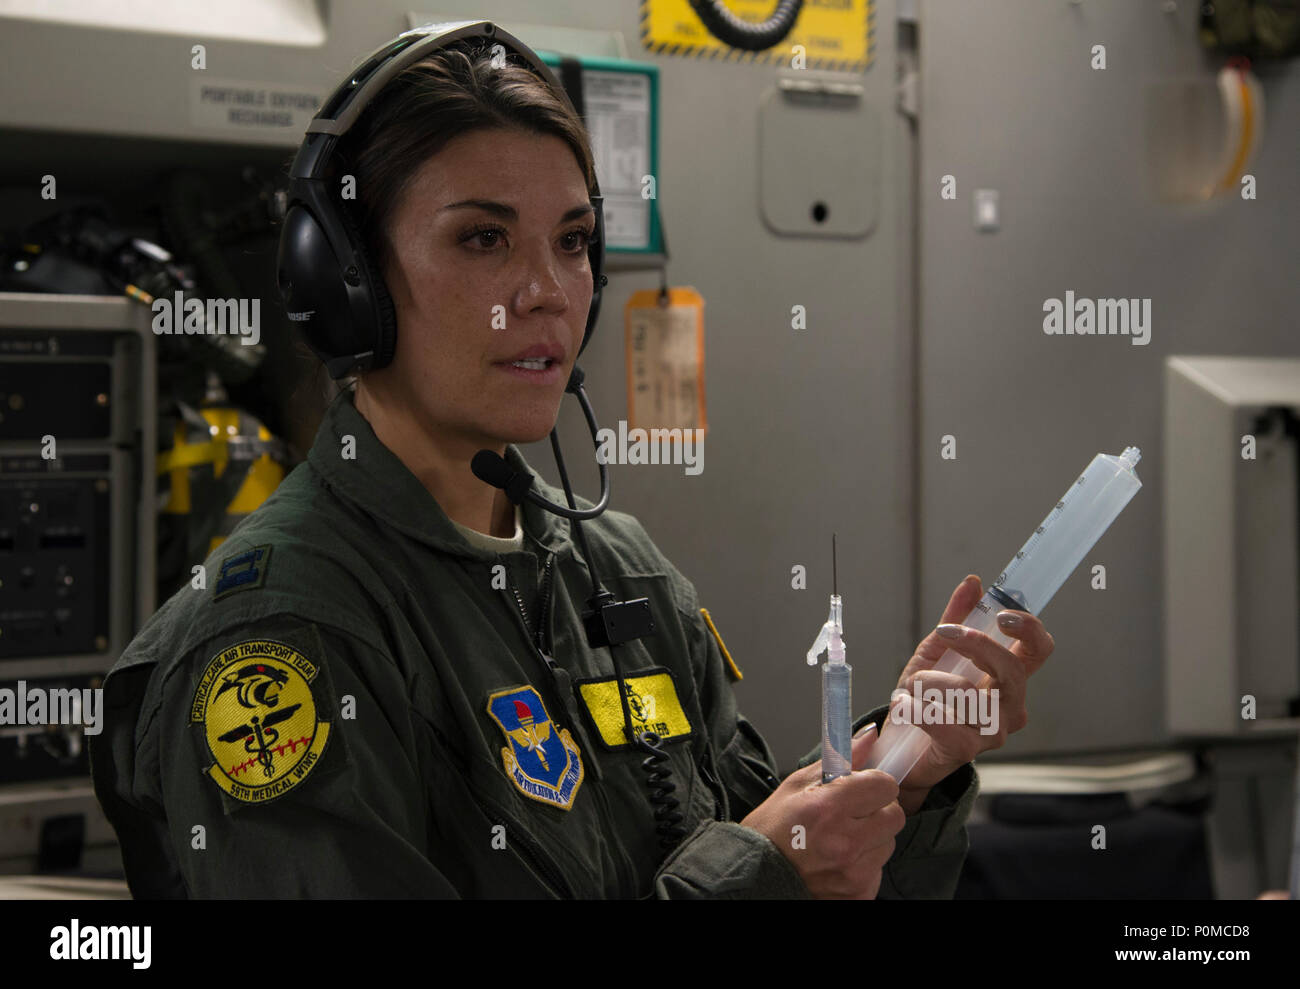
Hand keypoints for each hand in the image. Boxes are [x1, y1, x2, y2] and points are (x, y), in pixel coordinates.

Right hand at [741, 725, 903, 898]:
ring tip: (840, 840)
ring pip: (888, 844)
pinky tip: (839, 862)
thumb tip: (869, 735)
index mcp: (829, 807)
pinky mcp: (858, 895)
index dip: (873, 784)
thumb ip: (839, 759)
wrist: (756, 876)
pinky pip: (878, 871)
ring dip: (872, 839)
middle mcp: (845, 842)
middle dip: (878, 810)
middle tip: (852, 814)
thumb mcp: (797, 785)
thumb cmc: (772, 830)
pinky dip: (864, 865)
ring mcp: (854, 873)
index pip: (885, 786)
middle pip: (895, 816)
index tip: (859, 789)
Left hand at [884, 574, 1053, 811]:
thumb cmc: (923, 698)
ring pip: (967, 690)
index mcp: (1008, 678)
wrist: (897, 744)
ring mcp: (993, 731)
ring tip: (910, 687)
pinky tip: (904, 705)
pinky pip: (941, 718)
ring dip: (928, 680)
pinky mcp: (966, 750)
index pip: (1039, 649)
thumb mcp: (936, 652)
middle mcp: (1011, 706)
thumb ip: (956, 618)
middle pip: (1013, 667)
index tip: (1000, 614)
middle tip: (944, 635)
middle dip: (975, 643)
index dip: (1028, 627)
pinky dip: (914, 705)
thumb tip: (974, 582)